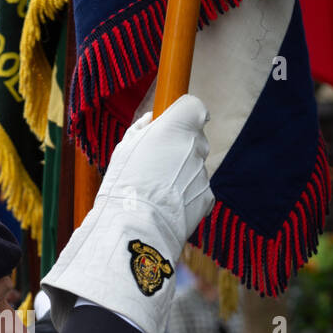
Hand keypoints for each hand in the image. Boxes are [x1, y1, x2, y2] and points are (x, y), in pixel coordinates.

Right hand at [40, 95, 214, 332]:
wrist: (137, 225)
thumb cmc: (124, 182)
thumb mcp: (125, 146)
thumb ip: (143, 129)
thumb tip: (153, 121)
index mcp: (178, 126)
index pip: (195, 106)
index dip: (183, 115)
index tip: (171, 124)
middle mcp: (197, 146)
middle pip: (195, 138)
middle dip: (180, 147)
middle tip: (156, 164)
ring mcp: (204, 173)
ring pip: (195, 167)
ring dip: (181, 174)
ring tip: (157, 192)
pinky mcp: (207, 197)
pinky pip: (198, 190)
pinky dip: (186, 196)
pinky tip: (167, 207)